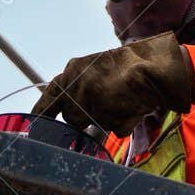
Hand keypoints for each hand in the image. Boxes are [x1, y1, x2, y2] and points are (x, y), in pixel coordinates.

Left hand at [32, 32, 194, 134]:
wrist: (158, 66)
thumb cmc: (130, 66)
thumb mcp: (98, 68)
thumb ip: (80, 86)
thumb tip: (68, 107)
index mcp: (72, 72)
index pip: (49, 97)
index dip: (42, 113)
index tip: (35, 124)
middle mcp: (77, 87)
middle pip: (73, 117)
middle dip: (87, 116)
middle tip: (109, 99)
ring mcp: (92, 102)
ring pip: (97, 123)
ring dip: (110, 117)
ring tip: (125, 98)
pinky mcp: (109, 115)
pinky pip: (116, 128)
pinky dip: (126, 121)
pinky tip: (134, 104)